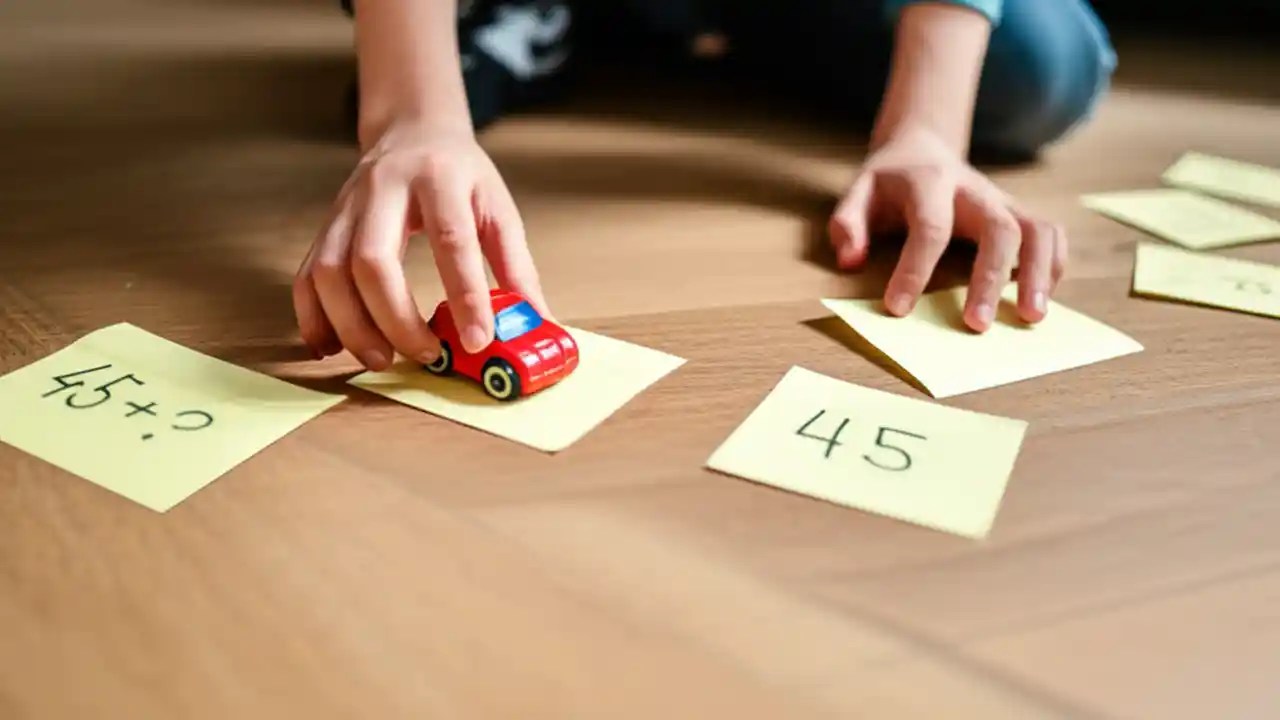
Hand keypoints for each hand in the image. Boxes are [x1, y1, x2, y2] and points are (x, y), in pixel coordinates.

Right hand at [293, 122, 545, 368]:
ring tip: (381, 359)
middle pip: (373, 260)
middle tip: (425, 356)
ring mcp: (346, 206)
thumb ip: (517, 268)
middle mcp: (384, 189)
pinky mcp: (325, 225)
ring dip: (352, 325)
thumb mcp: (498, 209)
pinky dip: (314, 318)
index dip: (465, 296)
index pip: (451, 240)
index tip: (478, 341)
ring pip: (329, 272)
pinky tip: (333, 346)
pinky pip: (306, 276)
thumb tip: (538, 324)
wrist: (412, 131)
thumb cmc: (461, 175)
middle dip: (395, 319)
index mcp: (440, 179)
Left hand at [829, 126, 1066, 331]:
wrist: (923, 148)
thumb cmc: (889, 183)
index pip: (929, 228)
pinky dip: (1053, 266)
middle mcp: (975, 191)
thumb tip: (851, 261)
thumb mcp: (858, 192)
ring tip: (1031, 317)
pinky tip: (1040, 301)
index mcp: (930, 184)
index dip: (914, 269)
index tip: (898, 309)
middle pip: (999, 228)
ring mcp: (1003, 201)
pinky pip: (1050, 235)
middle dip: (990, 278)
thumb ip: (848, 223)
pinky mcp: (1019, 214)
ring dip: (1039, 274)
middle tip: (977, 326)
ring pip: (1038, 230)